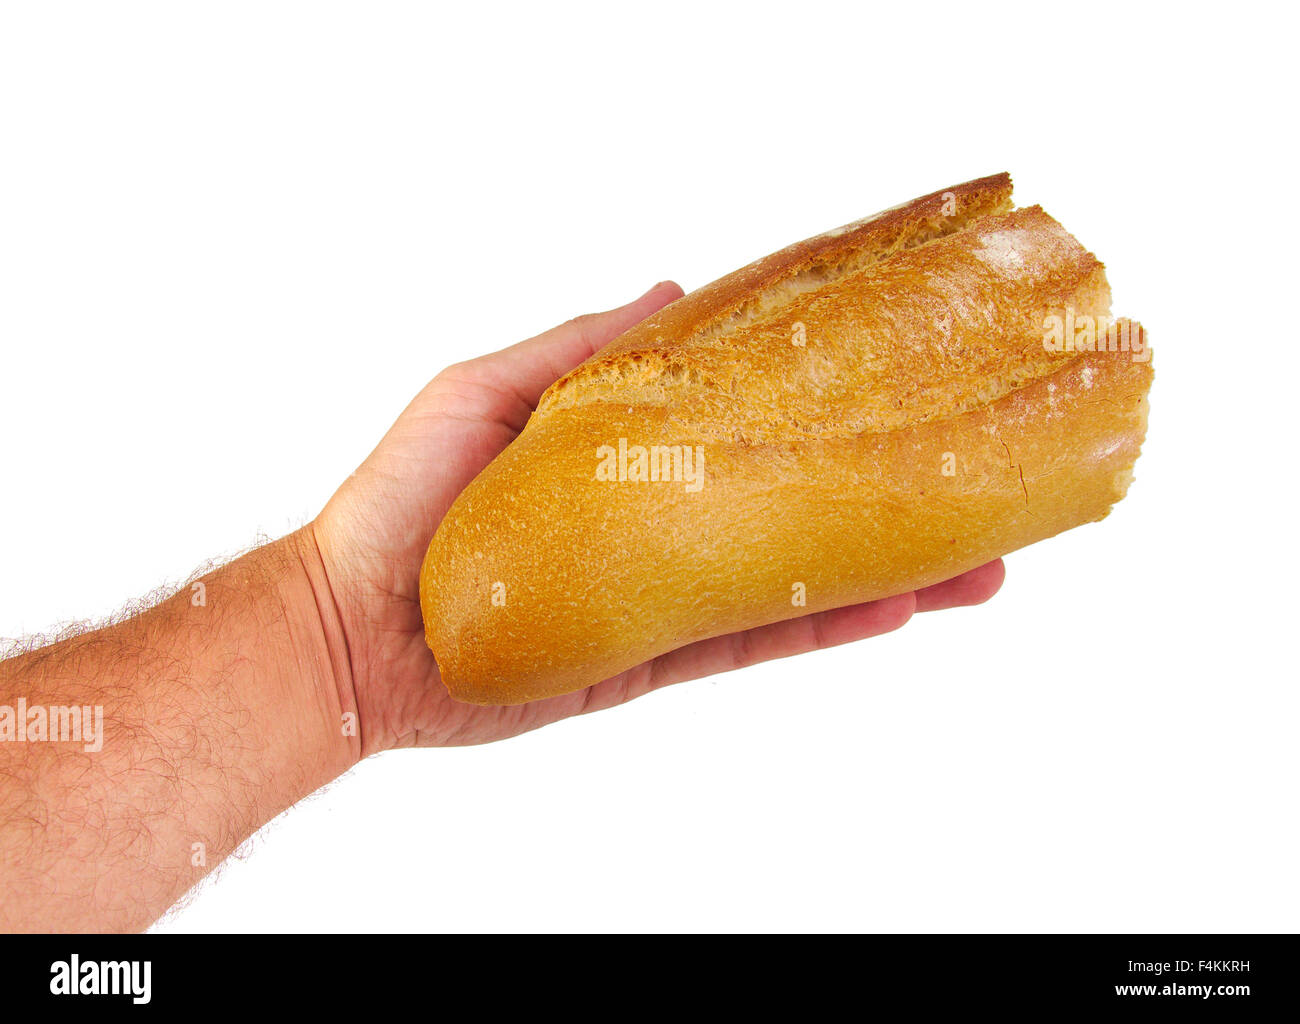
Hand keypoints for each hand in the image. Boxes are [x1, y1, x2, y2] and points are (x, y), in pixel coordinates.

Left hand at [312, 282, 1004, 754]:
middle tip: (976, 492)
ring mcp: (657, 597)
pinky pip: (744, 643)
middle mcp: (654, 527)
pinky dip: (818, 629)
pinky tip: (892, 610)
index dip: (814, 412)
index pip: (738, 428)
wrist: (348, 626)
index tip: (895, 390)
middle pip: (784, 510)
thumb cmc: (401, 498)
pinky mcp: (645, 659)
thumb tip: (673, 286)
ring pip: (786, 584)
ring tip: (973, 565)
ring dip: (883, 574)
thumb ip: (581, 349)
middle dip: (880, 503)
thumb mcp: (485, 388)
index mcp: (623, 457)